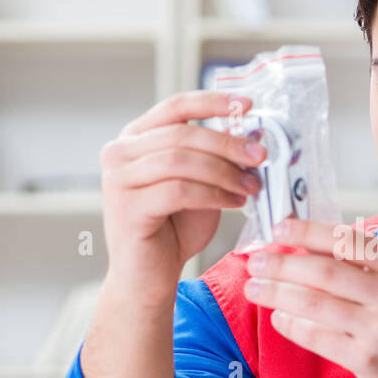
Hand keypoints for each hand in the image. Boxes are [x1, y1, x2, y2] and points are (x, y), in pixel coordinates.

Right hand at [98, 90, 267, 305]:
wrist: (150, 276)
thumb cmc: (175, 229)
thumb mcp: (202, 184)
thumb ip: (216, 158)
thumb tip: (251, 133)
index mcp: (135, 138)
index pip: (175, 106)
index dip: (213, 101)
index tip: (247, 105)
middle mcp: (119, 153)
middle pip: (183, 134)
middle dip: (228, 143)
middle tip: (260, 155)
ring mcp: (118, 180)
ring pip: (181, 161)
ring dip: (224, 172)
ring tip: (251, 186)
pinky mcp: (126, 208)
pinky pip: (179, 191)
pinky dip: (214, 194)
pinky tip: (235, 203)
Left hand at [241, 218, 377, 377]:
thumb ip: (372, 264)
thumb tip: (313, 247)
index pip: (346, 240)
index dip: (307, 231)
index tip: (280, 227)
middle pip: (322, 271)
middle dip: (281, 263)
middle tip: (256, 259)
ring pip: (313, 304)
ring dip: (277, 293)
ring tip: (255, 287)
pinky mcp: (367, 360)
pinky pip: (317, 337)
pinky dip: (292, 325)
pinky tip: (279, 318)